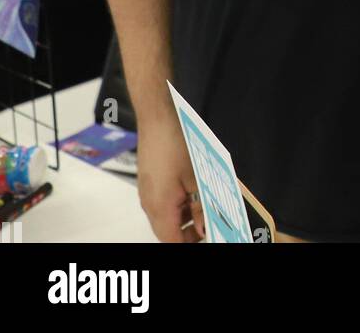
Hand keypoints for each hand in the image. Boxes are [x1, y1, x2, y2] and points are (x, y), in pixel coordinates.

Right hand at [137, 110, 205, 242]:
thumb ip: (201, 206)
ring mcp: (148, 193)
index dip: (190, 243)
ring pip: (167, 217)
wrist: (157, 117)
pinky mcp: (150, 182)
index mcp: (160, 208)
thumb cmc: (174, 144)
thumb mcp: (196, 177)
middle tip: (211, 223)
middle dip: (190, 232)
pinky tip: (194, 191)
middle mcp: (150, 204)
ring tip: (206, 205)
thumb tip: (205, 228)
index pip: (172, 241)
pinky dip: (179, 203)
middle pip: (168, 232)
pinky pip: (164, 202)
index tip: (208, 237)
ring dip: (186, 217)